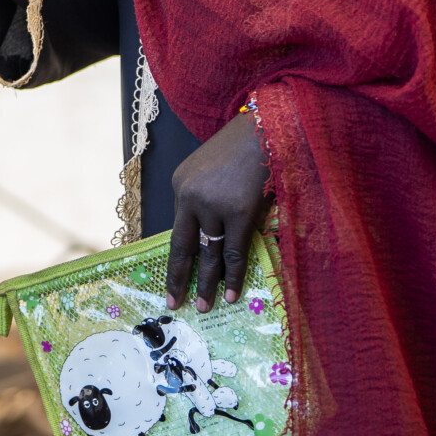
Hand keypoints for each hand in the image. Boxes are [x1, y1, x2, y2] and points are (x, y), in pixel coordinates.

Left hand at [165, 109, 270, 312]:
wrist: (265, 128)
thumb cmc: (240, 149)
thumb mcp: (207, 170)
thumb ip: (202, 199)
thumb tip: (205, 238)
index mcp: (179, 183)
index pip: (178, 228)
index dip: (177, 256)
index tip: (170, 278)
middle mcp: (190, 195)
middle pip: (182, 246)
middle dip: (178, 278)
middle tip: (173, 304)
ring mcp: (214, 205)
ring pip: (208, 254)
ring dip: (206, 284)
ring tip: (203, 307)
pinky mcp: (240, 212)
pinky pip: (234, 252)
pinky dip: (232, 276)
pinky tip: (229, 295)